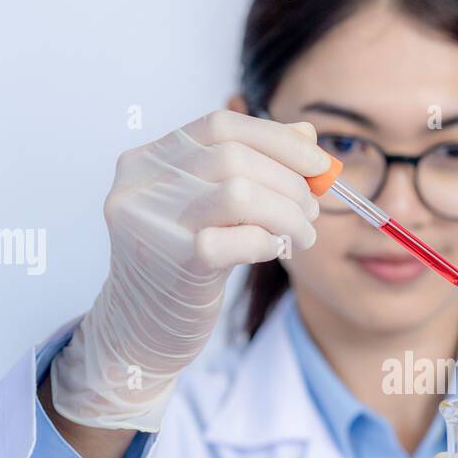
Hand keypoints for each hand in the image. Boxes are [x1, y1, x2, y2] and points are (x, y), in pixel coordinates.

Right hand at [49, 109, 330, 430]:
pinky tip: (275, 251)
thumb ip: (250, 165)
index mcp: (146, 162)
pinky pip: (240, 239)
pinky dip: (270, 241)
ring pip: (240, 192)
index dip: (277, 140)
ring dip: (288, 213)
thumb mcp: (209, 208)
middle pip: (235, 157)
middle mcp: (140, 186)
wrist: (140, 330)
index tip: (317, 164)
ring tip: (303, 234)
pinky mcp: (173, 264)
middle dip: (289, 182)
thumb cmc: (180, 264)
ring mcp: (152, 224)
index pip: (220, 126)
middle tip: (311, 209)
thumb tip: (307, 133)